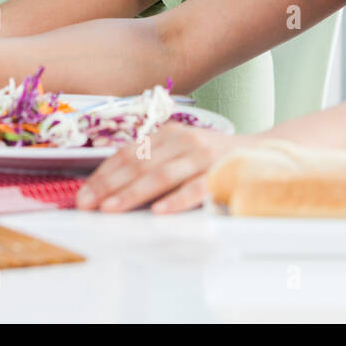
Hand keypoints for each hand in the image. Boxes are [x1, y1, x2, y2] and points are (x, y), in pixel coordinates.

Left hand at [75, 125, 258, 213]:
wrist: (262, 153)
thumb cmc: (212, 158)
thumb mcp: (179, 151)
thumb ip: (151, 161)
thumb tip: (109, 186)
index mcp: (168, 134)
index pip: (127, 153)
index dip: (102, 174)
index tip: (83, 194)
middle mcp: (182, 140)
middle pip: (138, 164)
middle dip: (108, 186)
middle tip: (87, 204)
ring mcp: (202, 156)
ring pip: (161, 176)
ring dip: (132, 193)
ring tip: (111, 208)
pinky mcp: (220, 173)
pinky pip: (194, 189)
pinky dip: (176, 200)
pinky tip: (159, 211)